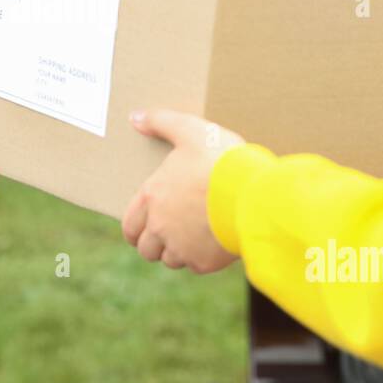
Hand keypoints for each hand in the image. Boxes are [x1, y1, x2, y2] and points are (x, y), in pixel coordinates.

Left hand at [122, 109, 243, 272]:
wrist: (254, 194)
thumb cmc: (220, 160)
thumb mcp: (191, 130)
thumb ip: (161, 122)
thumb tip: (135, 117)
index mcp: (151, 197)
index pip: (129, 225)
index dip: (135, 227)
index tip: (143, 226)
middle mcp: (159, 226)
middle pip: (145, 249)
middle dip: (153, 243)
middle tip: (168, 233)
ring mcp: (181, 247)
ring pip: (170, 260)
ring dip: (177, 251)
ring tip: (192, 237)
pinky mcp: (203, 262)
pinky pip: (195, 265)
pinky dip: (200, 258)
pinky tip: (212, 242)